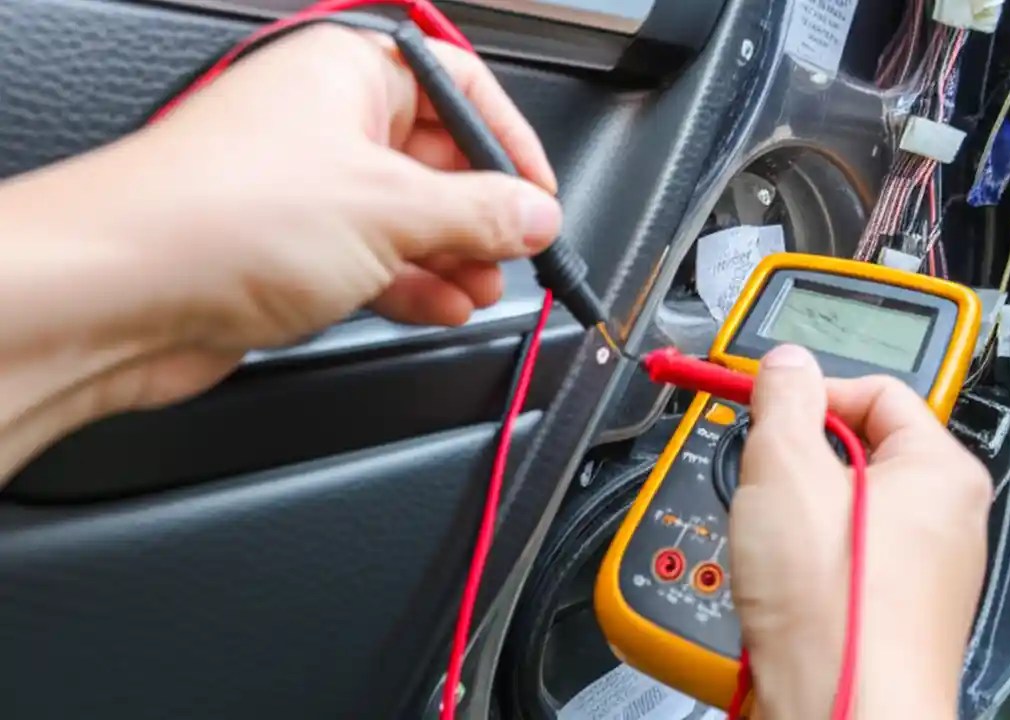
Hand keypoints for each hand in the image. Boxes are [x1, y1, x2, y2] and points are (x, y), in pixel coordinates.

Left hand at [6, 24, 560, 409]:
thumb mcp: (390, 208)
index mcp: (348, 74)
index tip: (542, 198)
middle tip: (517, 256)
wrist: (115, 293)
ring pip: (406, 219)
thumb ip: (480, 213)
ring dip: (452, 260)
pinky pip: (371, 261)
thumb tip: (535, 212)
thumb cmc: (219, 217)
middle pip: (435, 162)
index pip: (459, 92)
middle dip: (482, 217)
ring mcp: (304, 190)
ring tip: (481, 291)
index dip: (510, 146)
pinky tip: (439, 307)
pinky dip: (411, 285)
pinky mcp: (287, 251)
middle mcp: (324, 124)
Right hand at [730, 345, 991, 719]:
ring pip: (843, 511)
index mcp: (941, 472)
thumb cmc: (834, 610)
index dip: (812, 392)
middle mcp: (945, 522)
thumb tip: (787, 364)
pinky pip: (841, 563)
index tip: (763, 404)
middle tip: (760, 474)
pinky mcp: (890, 615)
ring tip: (768, 541)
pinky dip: (802, 562)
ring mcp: (920, 574)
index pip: (877, 392)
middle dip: (797, 460)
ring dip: (794, 515)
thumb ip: (784, 401)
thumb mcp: (787, 471)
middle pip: (858, 452)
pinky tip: (779, 583)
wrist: (840, 717)